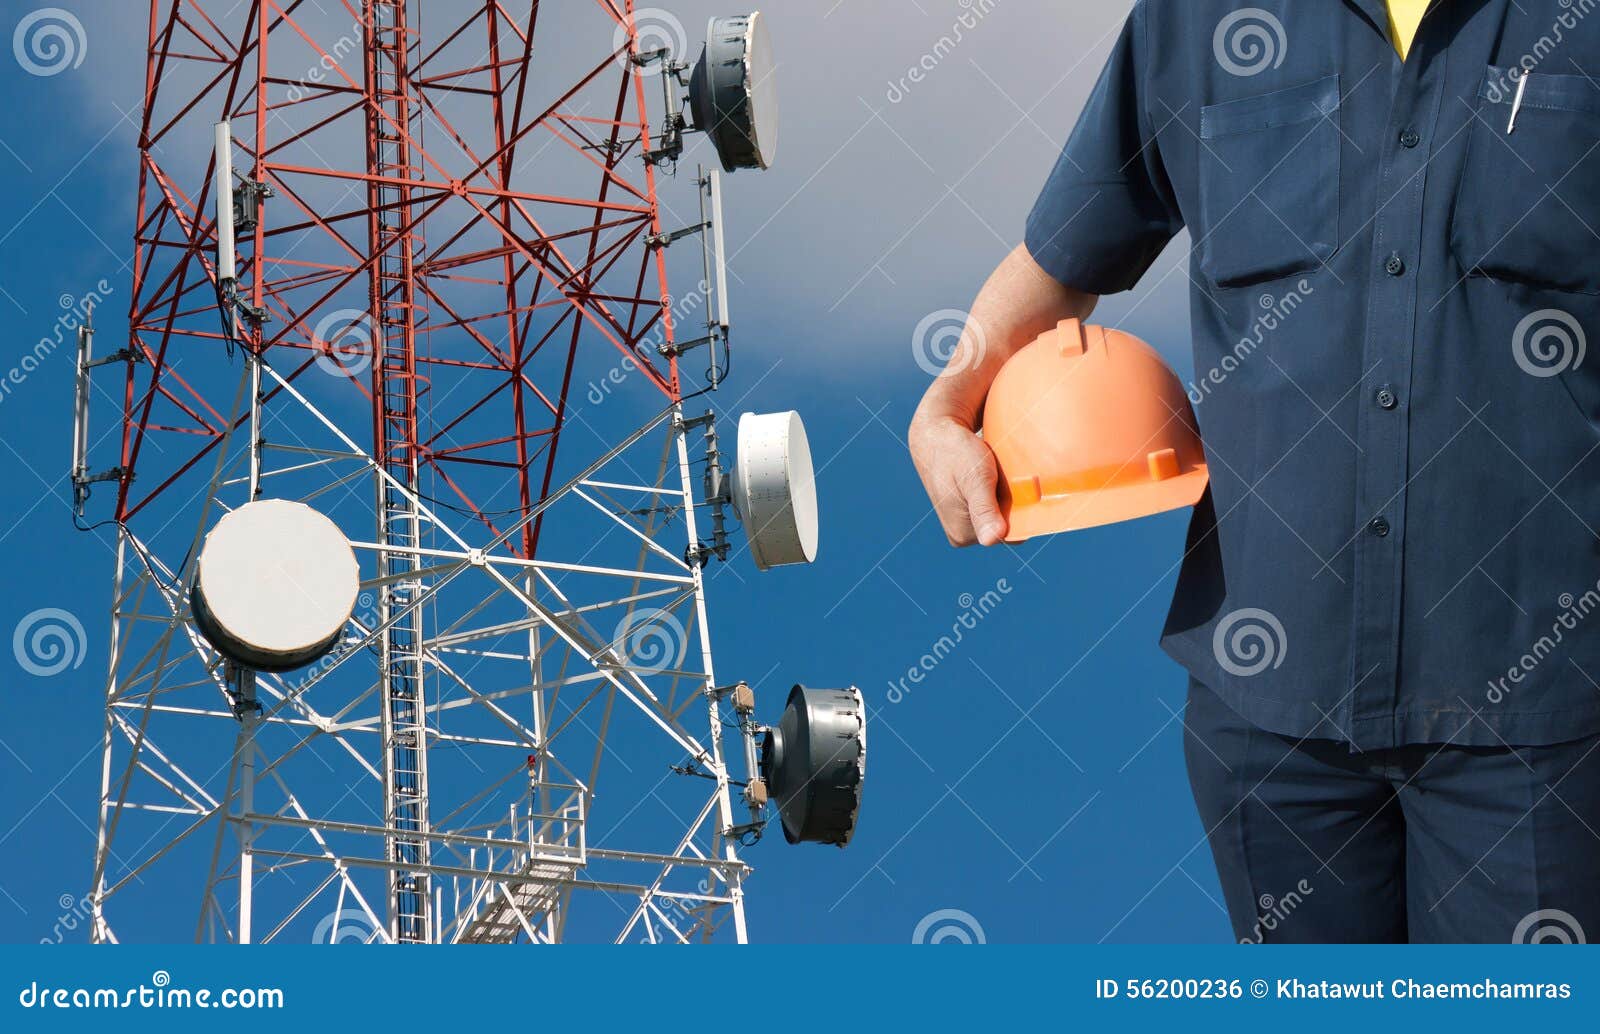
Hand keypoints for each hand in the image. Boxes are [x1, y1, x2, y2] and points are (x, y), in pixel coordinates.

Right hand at [909, 413, 1007, 546]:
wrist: (937, 434)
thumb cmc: (955, 454)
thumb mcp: (975, 479)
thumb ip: (984, 509)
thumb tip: (991, 540)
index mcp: (962, 534)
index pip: (1010, 534)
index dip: (1020, 512)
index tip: (1017, 487)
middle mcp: (962, 534)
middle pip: (1006, 525)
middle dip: (1014, 502)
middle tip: (1005, 475)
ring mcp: (965, 521)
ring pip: (1002, 513)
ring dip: (1009, 494)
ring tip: (998, 473)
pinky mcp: (967, 508)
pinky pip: (994, 504)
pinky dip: (1001, 490)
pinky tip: (995, 475)